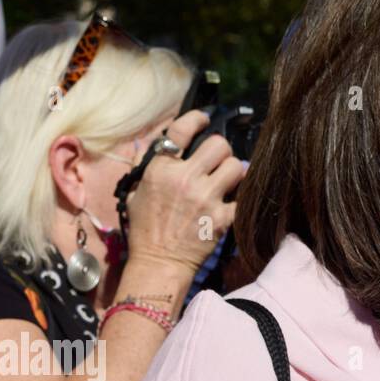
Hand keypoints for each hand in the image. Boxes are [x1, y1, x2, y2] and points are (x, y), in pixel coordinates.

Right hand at [123, 110, 245, 278]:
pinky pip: (243, 197)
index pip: (181, 129)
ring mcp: (206, 198)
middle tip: (216, 161)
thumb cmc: (144, 229)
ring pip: (236, 166)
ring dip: (233, 171)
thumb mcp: (135, 193)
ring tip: (226, 181)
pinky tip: (233, 201)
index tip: (205, 119)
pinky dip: (241, 198)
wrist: (158, 262)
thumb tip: (162, 148)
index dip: (197, 118)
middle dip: (219, 150)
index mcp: (160, 170)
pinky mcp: (223, 218)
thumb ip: (149, 168)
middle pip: (218, 145)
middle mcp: (184, 179)